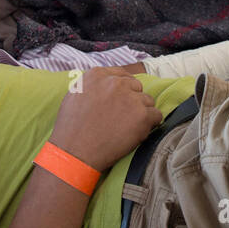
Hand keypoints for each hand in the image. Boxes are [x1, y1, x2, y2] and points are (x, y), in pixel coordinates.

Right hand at [47, 67, 163, 171]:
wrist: (75, 152)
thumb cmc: (72, 129)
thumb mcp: (75, 95)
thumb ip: (94, 85)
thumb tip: (108, 83)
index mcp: (98, 75)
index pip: (122, 75)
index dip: (124, 90)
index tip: (121, 102)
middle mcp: (115, 83)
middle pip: (137, 87)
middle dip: (132, 101)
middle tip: (121, 118)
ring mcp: (130, 98)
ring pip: (148, 101)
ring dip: (141, 114)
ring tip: (125, 128)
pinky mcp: (142, 115)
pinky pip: (156, 116)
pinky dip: (149, 126)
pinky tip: (135, 134)